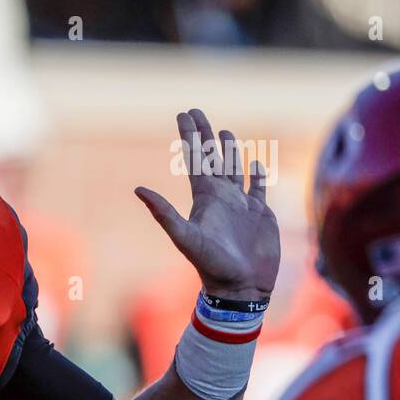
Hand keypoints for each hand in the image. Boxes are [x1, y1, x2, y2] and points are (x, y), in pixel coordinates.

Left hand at [135, 109, 279, 301]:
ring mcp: (241, 205)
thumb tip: (138, 189)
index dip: (189, 136)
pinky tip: (256, 162)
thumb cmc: (212, 265)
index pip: (195, 159)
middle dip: (204, 134)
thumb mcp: (186, 237)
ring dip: (229, 151)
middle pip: (212, 158)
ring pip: (234, 169)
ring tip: (224, 132)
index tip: (184, 113)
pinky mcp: (261, 215)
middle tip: (197, 111)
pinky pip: (258, 188)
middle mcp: (221, 198)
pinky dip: (257, 174)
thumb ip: (164, 214)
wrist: (241, 287)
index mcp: (205, 198)